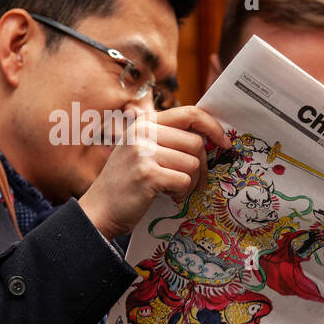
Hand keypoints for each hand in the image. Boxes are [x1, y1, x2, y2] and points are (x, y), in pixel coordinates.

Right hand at [78, 106, 230, 238]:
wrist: (99, 210)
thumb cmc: (127, 183)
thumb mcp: (142, 151)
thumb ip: (169, 140)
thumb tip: (211, 137)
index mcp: (144, 122)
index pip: (190, 113)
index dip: (212, 126)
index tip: (224, 142)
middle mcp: (142, 132)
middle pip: (195, 143)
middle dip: (201, 166)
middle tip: (193, 182)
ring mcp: (143, 152)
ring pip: (192, 163)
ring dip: (189, 183)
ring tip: (172, 189)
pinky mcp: (147, 174)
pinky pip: (184, 181)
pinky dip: (181, 194)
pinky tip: (167, 196)